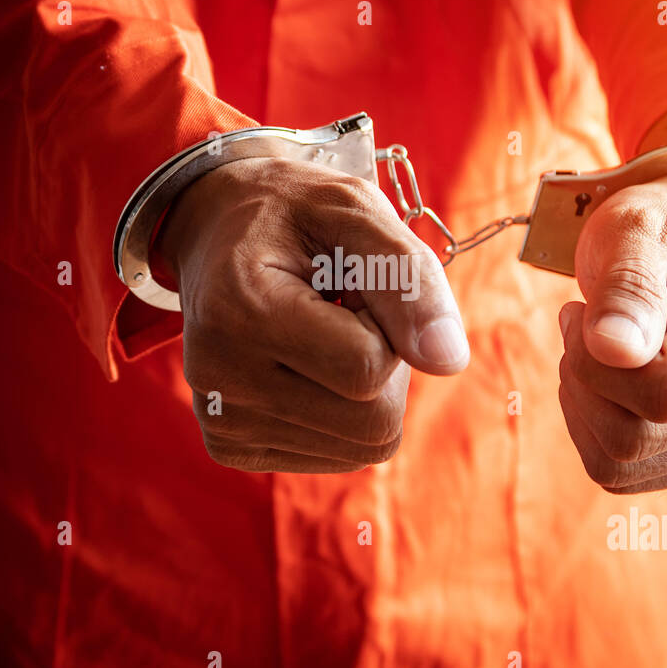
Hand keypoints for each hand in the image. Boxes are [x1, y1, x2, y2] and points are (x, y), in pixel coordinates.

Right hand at [156, 157, 468, 472]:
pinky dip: (343, 411)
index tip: (350, 282)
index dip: (387, 322)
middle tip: (344, 311)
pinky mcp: (231, 448)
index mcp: (238, 312)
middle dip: (385, 364)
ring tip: (321, 333)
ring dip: (367, 390)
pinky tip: (304, 364)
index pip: (368, 366)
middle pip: (374, 423)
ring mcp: (221, 424)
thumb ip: (409, 279)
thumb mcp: (355, 211)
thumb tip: (449, 362)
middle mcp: (217, 380)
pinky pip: (339, 455)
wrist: (217, 230)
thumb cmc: (295, 216)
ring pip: (364, 446)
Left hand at [557, 104, 666, 492]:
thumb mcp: (637, 228)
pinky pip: (620, 476)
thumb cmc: (660, 231)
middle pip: (633, 438)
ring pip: (618, 467)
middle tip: (578, 326)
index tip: (577, 312)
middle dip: (581, 383)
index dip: (594, 364)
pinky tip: (602, 385)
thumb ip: (628, 286)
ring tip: (593, 352)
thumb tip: (612, 350)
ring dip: (580, 409)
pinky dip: (590, 433)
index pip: (662, 389)